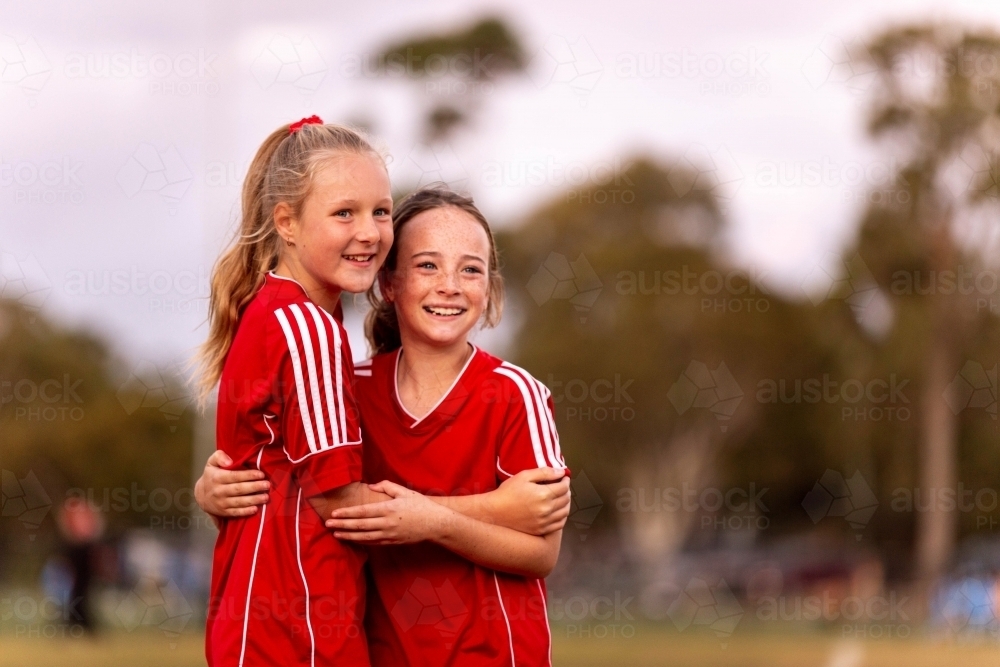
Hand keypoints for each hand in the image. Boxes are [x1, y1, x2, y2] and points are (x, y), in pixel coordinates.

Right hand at [194, 450, 269, 517]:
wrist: (201, 494)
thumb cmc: (211, 476)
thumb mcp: (211, 463)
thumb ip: (219, 457)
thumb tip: (229, 461)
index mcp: (217, 478)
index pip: (234, 476)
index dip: (249, 475)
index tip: (261, 474)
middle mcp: (219, 491)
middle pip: (239, 489)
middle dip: (254, 487)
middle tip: (267, 485)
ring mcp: (221, 502)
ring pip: (239, 502)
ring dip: (253, 500)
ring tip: (265, 497)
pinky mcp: (223, 512)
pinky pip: (235, 512)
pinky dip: (245, 512)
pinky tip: (255, 509)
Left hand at [325, 480, 452, 544]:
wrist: (435, 524)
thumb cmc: (420, 505)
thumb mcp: (404, 491)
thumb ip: (387, 486)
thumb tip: (371, 486)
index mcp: (389, 509)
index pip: (363, 512)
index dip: (347, 513)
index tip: (335, 514)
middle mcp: (387, 523)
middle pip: (360, 526)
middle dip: (342, 525)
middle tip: (327, 525)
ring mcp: (389, 534)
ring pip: (364, 537)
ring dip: (349, 536)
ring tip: (336, 534)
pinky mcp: (392, 542)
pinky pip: (373, 543)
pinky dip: (361, 542)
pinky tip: (353, 539)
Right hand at [491, 468, 570, 534]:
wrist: (495, 512)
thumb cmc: (508, 492)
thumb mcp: (524, 476)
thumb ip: (544, 472)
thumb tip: (561, 473)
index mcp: (543, 494)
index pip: (563, 487)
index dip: (566, 481)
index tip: (564, 478)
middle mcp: (546, 510)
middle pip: (566, 499)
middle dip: (567, 491)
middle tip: (563, 486)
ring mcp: (544, 522)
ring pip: (565, 512)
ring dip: (566, 503)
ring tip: (562, 498)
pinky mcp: (541, 530)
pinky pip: (559, 524)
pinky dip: (562, 516)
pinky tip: (558, 511)